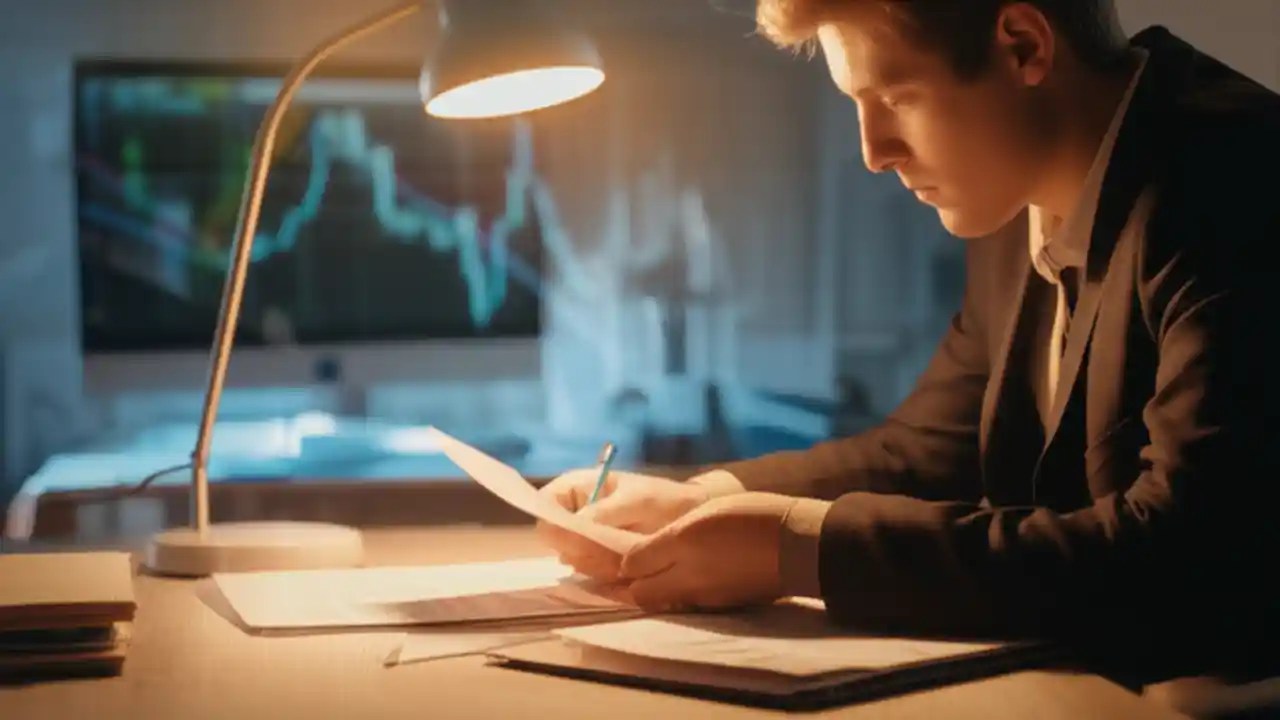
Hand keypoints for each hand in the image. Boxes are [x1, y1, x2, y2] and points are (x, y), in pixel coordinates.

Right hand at [536, 469, 708, 579]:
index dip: (556, 526)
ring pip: (573, 560)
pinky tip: (629, 563)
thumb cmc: (663, 500)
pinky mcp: (596, 561)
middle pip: (556, 541)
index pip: (544, 508)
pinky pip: (590, 574)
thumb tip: (571, 529)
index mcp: (575, 488)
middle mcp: (573, 513)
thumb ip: (602, 514)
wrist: (689, 519)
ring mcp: (583, 539)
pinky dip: (609, 573)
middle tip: (615, 546)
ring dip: (600, 562)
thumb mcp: (635, 501)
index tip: (579, 538)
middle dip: (584, 549)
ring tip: (629, 550)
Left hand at [617, 492, 795, 611]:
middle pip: (643, 594)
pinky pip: (688, 602)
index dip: (621, 562)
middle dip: (632, 584)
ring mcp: (706, 596)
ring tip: (655, 572)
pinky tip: (686, 577)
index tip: (618, 553)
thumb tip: (630, 562)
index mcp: (681, 549)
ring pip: (665, 599)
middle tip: (630, 569)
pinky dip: (679, 593)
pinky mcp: (723, 603)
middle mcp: (688, 580)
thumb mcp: (700, 516)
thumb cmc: (750, 518)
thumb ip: (663, 541)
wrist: (798, 544)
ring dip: (656, 589)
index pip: (632, 567)